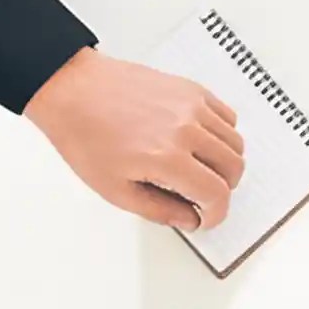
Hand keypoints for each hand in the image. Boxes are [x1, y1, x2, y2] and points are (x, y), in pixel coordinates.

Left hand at [25, 48, 244, 229]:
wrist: (72, 90)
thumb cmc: (84, 134)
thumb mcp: (114, 190)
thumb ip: (159, 210)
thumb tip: (189, 219)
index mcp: (165, 157)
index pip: (216, 194)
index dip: (216, 214)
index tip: (207, 217)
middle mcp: (185, 128)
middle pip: (233, 168)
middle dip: (222, 191)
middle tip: (202, 196)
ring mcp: (191, 105)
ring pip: (235, 142)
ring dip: (225, 163)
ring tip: (201, 169)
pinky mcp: (191, 89)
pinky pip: (227, 116)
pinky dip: (223, 135)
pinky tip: (201, 143)